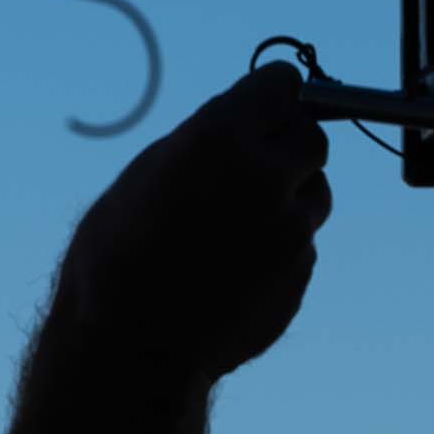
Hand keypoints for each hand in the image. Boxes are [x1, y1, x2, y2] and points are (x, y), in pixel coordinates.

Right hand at [32, 66, 330, 393]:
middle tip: (252, 163)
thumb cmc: (117, 259)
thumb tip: (245, 123)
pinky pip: (303, 243)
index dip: (272, 93)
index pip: (281, 84)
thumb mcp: (146, 177)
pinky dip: (279, 247)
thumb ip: (204, 142)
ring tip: (234, 225)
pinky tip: (234, 268)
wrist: (132, 350)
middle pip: (311, 137)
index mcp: (222, 137)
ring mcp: (291, 229)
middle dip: (287, 144)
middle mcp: (267, 176)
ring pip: (315, 192)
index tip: (266, 102)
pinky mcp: (301, 272)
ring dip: (288, 196)